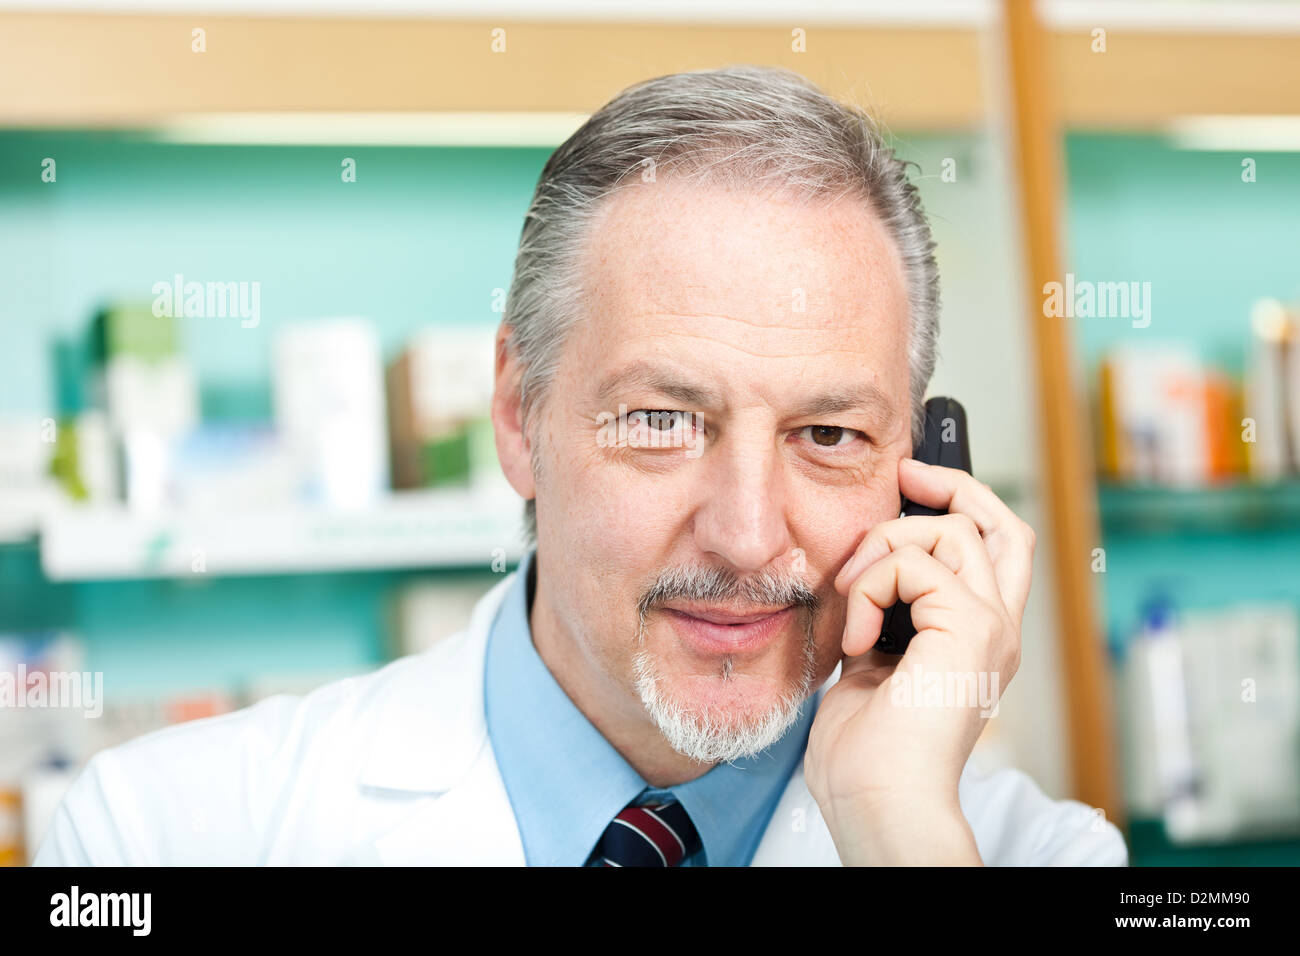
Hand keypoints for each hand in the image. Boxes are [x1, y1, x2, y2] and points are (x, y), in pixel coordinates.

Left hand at [804, 456, 1034, 864]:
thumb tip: (860, 579)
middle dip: (953, 483)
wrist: (875, 799)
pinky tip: (857, 634)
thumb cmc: (866, 754)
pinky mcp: (970, 630)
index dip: (961, 504)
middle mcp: (997, 630)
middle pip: (1003, 523)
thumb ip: (879, 620)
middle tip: (904, 474)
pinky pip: (914, 563)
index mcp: (974, 639)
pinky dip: (871, 585)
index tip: (909, 482)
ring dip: (885, 546)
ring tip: (853, 596)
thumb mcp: (869, 666)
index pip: (993, 550)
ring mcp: (991, 628)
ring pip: (955, 529)